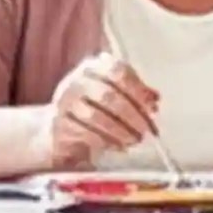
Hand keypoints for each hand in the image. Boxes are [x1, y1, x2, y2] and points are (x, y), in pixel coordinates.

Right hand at [36, 53, 159, 169]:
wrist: (57, 127)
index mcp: (94, 67)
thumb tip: (155, 99)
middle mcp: (77, 81)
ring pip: (97, 117)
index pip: (118, 71)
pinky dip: (106, 142)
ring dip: (121, 131)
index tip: (152, 107)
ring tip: (134, 139)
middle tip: (146, 129)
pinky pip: (87, 134)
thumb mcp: (115, 94)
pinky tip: (118, 146)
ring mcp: (65, 102)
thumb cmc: (93, 107)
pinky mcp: (59, 125)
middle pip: (109, 95)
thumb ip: (136, 94)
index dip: (137, 89)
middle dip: (132, 115)